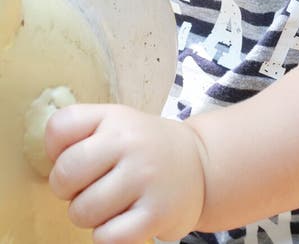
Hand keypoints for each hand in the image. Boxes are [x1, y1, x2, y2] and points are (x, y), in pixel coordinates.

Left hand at [45, 103, 205, 243]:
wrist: (200, 165)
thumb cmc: (144, 147)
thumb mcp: (117, 123)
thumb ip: (80, 129)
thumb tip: (47, 158)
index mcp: (115, 117)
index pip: (59, 128)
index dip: (56, 150)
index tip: (76, 155)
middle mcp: (130, 143)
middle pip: (64, 175)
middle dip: (68, 190)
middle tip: (90, 186)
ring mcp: (145, 178)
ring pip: (82, 212)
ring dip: (89, 215)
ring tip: (111, 202)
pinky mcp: (156, 213)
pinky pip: (106, 237)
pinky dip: (108, 235)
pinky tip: (124, 219)